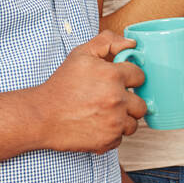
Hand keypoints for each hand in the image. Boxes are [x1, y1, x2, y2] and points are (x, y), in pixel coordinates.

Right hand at [33, 31, 147, 153]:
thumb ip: (107, 42)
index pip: (140, 76)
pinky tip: (96, 125)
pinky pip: (121, 137)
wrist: (41, 116)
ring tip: (103, 114)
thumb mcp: (81, 54)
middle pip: (141, 104)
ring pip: (133, 123)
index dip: (129, 78)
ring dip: (123, 119)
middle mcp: (117, 100)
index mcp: (113, 76)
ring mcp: (114, 122)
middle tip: (110, 100)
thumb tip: (132, 44)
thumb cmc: (61, 86)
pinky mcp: (108, 140)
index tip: (119, 82)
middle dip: (129, 102)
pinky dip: (111, 133)